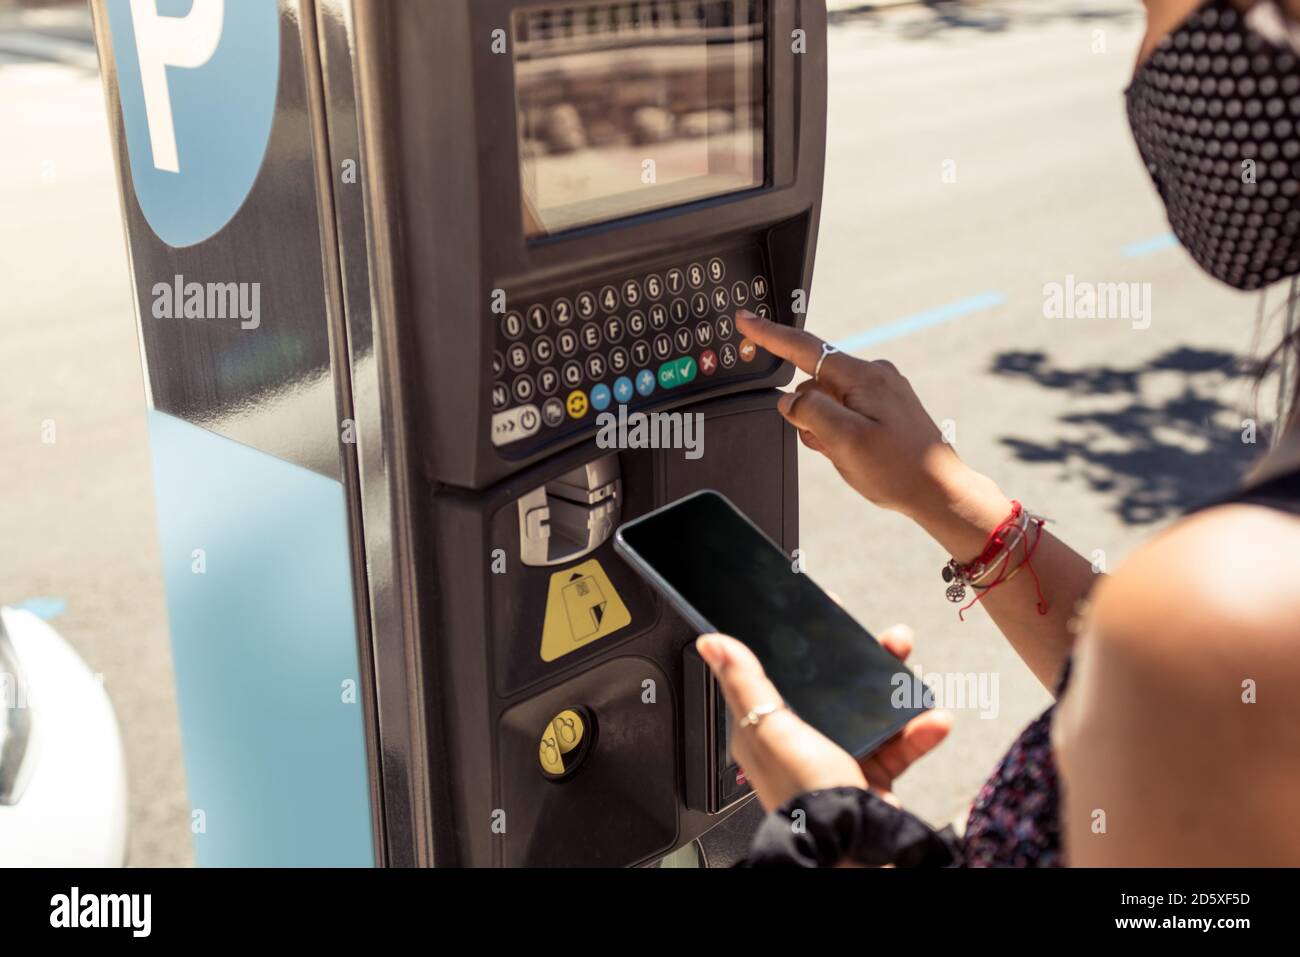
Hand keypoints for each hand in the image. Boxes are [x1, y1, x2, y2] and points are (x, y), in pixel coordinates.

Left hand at [695, 625, 951, 811]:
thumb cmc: (804, 794)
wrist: (850, 849)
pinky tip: (933, 719)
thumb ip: (746, 683)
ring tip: (913, 676)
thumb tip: (712, 643)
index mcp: (767, 728)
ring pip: (870, 711)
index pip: (778, 672)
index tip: (826, 612)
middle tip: (890, 640)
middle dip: (866, 661)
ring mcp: (838, 758)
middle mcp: (801, 741)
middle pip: (833, 688)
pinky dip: (919, 732)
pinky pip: (899, 746)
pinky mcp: (870, 777)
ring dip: (898, 693)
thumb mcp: (771, 729)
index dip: (801, 643)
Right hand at [736, 310, 1003, 527]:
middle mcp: (874, 375)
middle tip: (827, 447)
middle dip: (808, 414)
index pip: (804, 348)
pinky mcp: (886, 405)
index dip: (769, 335)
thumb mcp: (844, 442)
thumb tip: (789, 400)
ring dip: (825, 427)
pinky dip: (839, 431)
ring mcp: (882, 390)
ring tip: (848, 455)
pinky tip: (857, 453)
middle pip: (815, 382)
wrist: (940, 491)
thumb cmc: (900, 470)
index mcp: (863, 376)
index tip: (746, 321)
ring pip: (828, 400)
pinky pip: (845, 410)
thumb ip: (810, 413)